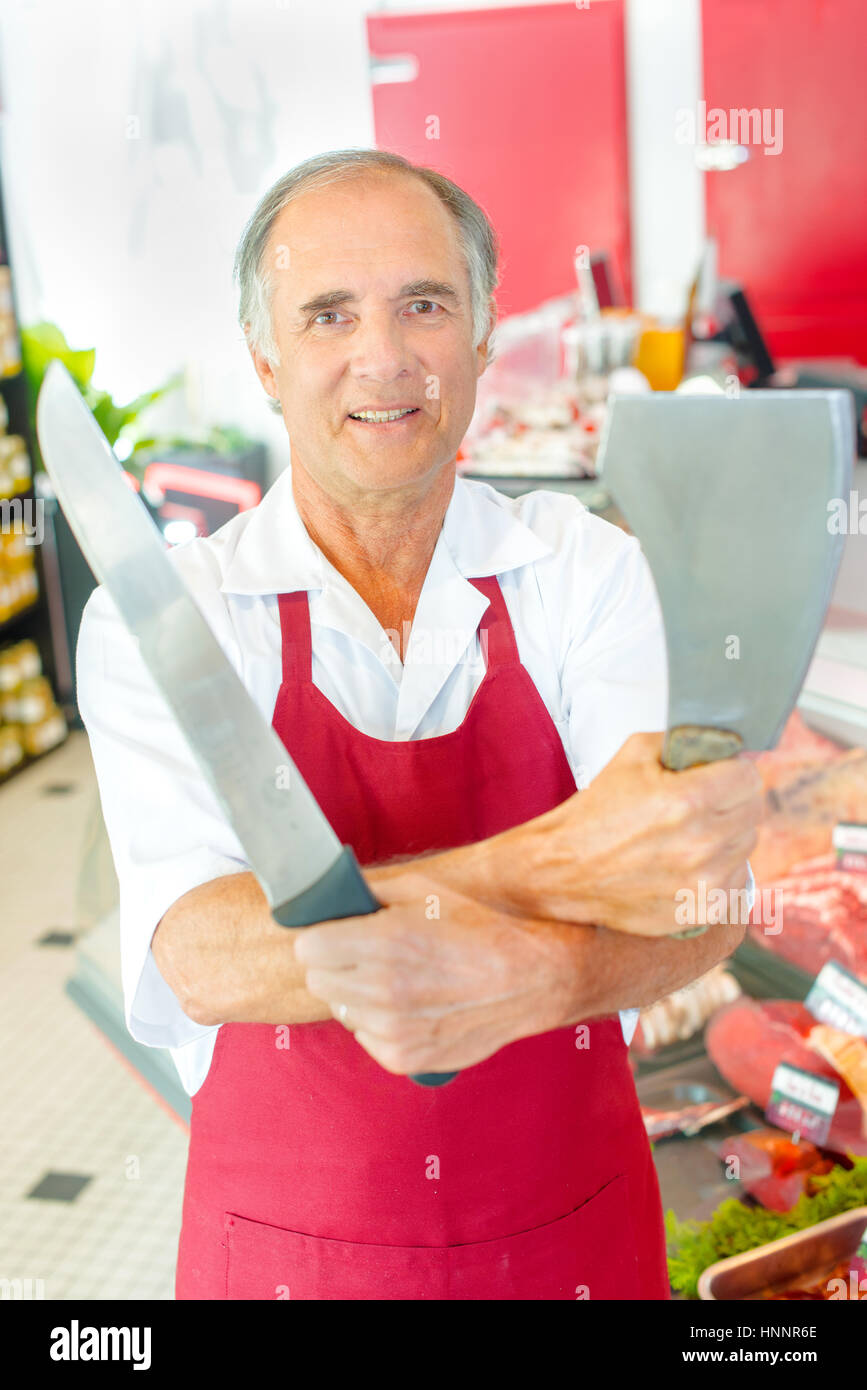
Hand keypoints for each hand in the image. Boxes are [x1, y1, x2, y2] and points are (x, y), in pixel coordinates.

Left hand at [292, 871, 581, 1075]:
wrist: (528, 980)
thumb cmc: (476, 929)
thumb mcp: (423, 892)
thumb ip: (370, 890)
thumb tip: (328, 888)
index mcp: (384, 941)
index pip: (307, 948)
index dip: (319, 939)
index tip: (332, 936)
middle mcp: (383, 987)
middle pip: (316, 980)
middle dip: (333, 964)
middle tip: (363, 956)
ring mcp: (392, 1028)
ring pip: (340, 1009)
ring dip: (357, 995)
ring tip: (395, 981)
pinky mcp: (402, 1057)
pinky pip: (364, 1036)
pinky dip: (378, 1023)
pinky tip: (409, 1007)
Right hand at [507, 731, 764, 936]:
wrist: (563, 870)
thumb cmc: (596, 812)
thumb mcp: (633, 755)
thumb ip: (684, 742)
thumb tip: (722, 744)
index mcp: (688, 799)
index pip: (749, 777)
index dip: (732, 772)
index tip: (717, 776)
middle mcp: (702, 842)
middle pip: (752, 811)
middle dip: (730, 801)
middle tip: (700, 804)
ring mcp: (705, 881)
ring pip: (747, 846)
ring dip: (726, 836)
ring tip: (689, 835)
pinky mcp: (702, 910)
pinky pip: (737, 880)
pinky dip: (719, 870)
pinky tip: (687, 864)